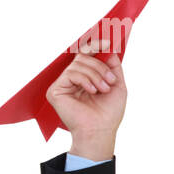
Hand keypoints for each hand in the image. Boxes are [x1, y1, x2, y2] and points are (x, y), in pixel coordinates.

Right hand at [46, 40, 125, 159]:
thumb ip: (114, 67)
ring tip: (103, 89)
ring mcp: (63, 84)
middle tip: (110, 81)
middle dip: (100, 67)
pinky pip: (71, 73)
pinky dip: (85, 80)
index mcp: (86, 77)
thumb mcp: (118, 85)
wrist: (101, 130)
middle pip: (84, 57)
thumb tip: (110, 50)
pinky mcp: (55, 90)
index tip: (109, 42)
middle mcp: (73, 78)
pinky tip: (92, 91)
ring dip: (96, 75)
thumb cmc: (109, 113)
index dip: (96, 45)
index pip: (87, 55)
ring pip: (79, 64)